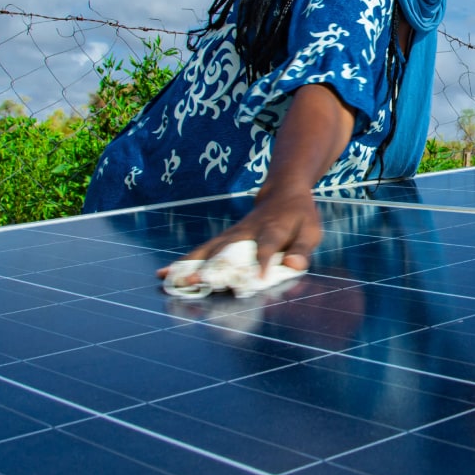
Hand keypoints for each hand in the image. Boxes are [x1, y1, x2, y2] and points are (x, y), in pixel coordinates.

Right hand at [164, 183, 322, 277]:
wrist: (282, 193)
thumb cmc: (299, 217)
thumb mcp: (311, 231)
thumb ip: (302, 250)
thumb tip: (294, 266)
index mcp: (273, 229)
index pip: (267, 246)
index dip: (263, 261)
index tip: (257, 280)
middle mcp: (248, 232)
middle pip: (228, 250)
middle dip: (212, 266)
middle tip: (195, 281)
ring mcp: (232, 235)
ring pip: (208, 251)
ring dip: (190, 266)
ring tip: (171, 280)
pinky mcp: (222, 240)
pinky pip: (201, 252)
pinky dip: (183, 263)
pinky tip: (164, 274)